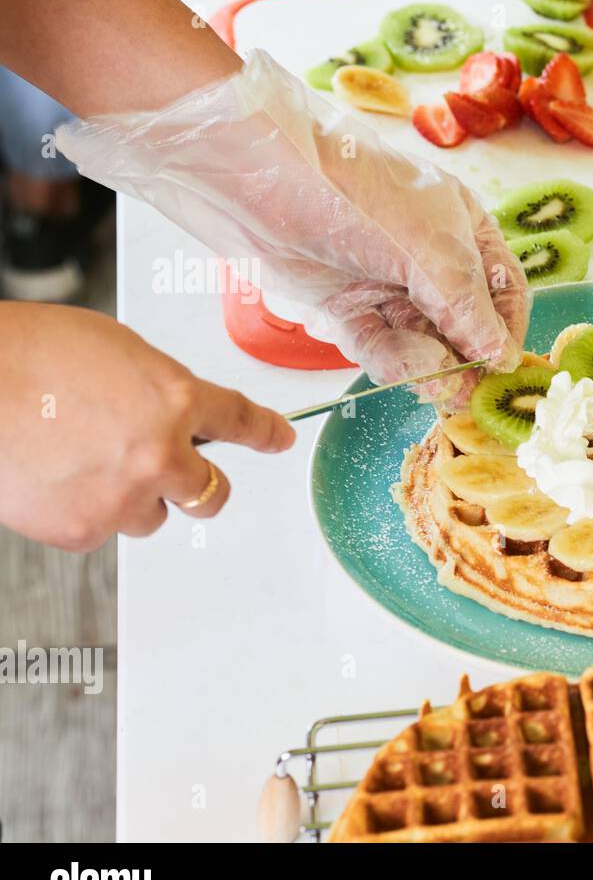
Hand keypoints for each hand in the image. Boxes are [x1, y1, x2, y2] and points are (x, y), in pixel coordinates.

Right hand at [0, 303, 294, 550]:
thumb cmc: (26, 355)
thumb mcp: (114, 349)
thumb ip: (155, 387)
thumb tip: (167, 409)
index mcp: (174, 399)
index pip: (240, 420)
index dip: (265, 432)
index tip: (279, 439)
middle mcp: (161, 454)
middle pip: (213, 493)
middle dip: (201, 485)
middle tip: (176, 473)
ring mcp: (124, 497)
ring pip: (152, 515)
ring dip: (132, 496)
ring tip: (82, 461)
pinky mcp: (83, 529)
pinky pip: (100, 529)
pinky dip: (83, 510)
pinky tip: (54, 477)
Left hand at [54, 51, 530, 409]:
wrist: (256, 178)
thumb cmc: (355, 192)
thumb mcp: (429, 249)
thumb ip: (468, 307)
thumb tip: (503, 358)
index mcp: (462, 226)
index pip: (502, 288)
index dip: (507, 329)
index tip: (505, 369)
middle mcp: (428, 257)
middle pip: (462, 322)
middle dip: (466, 358)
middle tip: (467, 394)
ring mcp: (385, 283)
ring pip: (421, 339)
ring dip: (431, 365)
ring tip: (437, 389)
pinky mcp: (344, 307)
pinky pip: (379, 345)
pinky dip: (393, 363)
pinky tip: (405, 376)